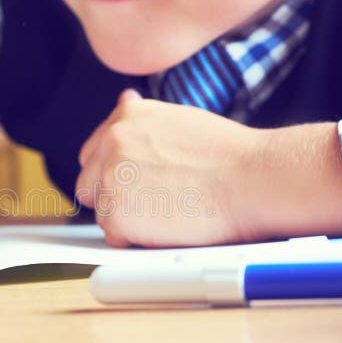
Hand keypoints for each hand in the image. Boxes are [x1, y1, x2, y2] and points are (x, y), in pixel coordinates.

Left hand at [76, 89, 341, 247]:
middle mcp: (112, 141)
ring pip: (102, 212)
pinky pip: (113, 236)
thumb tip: (123, 102)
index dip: (114, 174)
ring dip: (128, 219)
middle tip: (152, 205)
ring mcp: (111, 177)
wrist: (253, 178)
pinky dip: (136, 240)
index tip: (134, 185)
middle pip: (88, 184)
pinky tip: (166, 228)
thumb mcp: (179, 119)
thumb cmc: (230, 155)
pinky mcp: (117, 213)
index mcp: (126, 117)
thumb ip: (143, 120)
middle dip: (113, 197)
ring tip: (168, 213)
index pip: (94, 152)